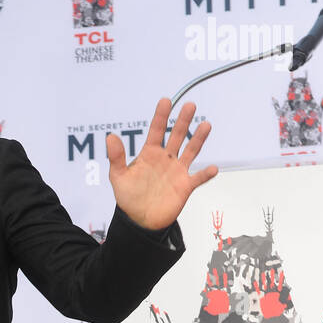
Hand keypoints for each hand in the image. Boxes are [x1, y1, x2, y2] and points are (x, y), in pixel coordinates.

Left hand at [106, 98, 217, 230]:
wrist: (140, 221)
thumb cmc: (129, 198)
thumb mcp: (118, 177)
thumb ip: (116, 158)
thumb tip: (110, 137)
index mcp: (150, 153)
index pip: (156, 130)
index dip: (161, 116)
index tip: (166, 101)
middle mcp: (166, 158)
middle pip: (177, 135)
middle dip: (183, 121)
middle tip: (190, 105)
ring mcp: (177, 171)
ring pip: (190, 151)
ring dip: (198, 139)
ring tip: (206, 125)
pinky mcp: (185, 186)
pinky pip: (198, 178)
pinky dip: (205, 174)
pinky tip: (212, 169)